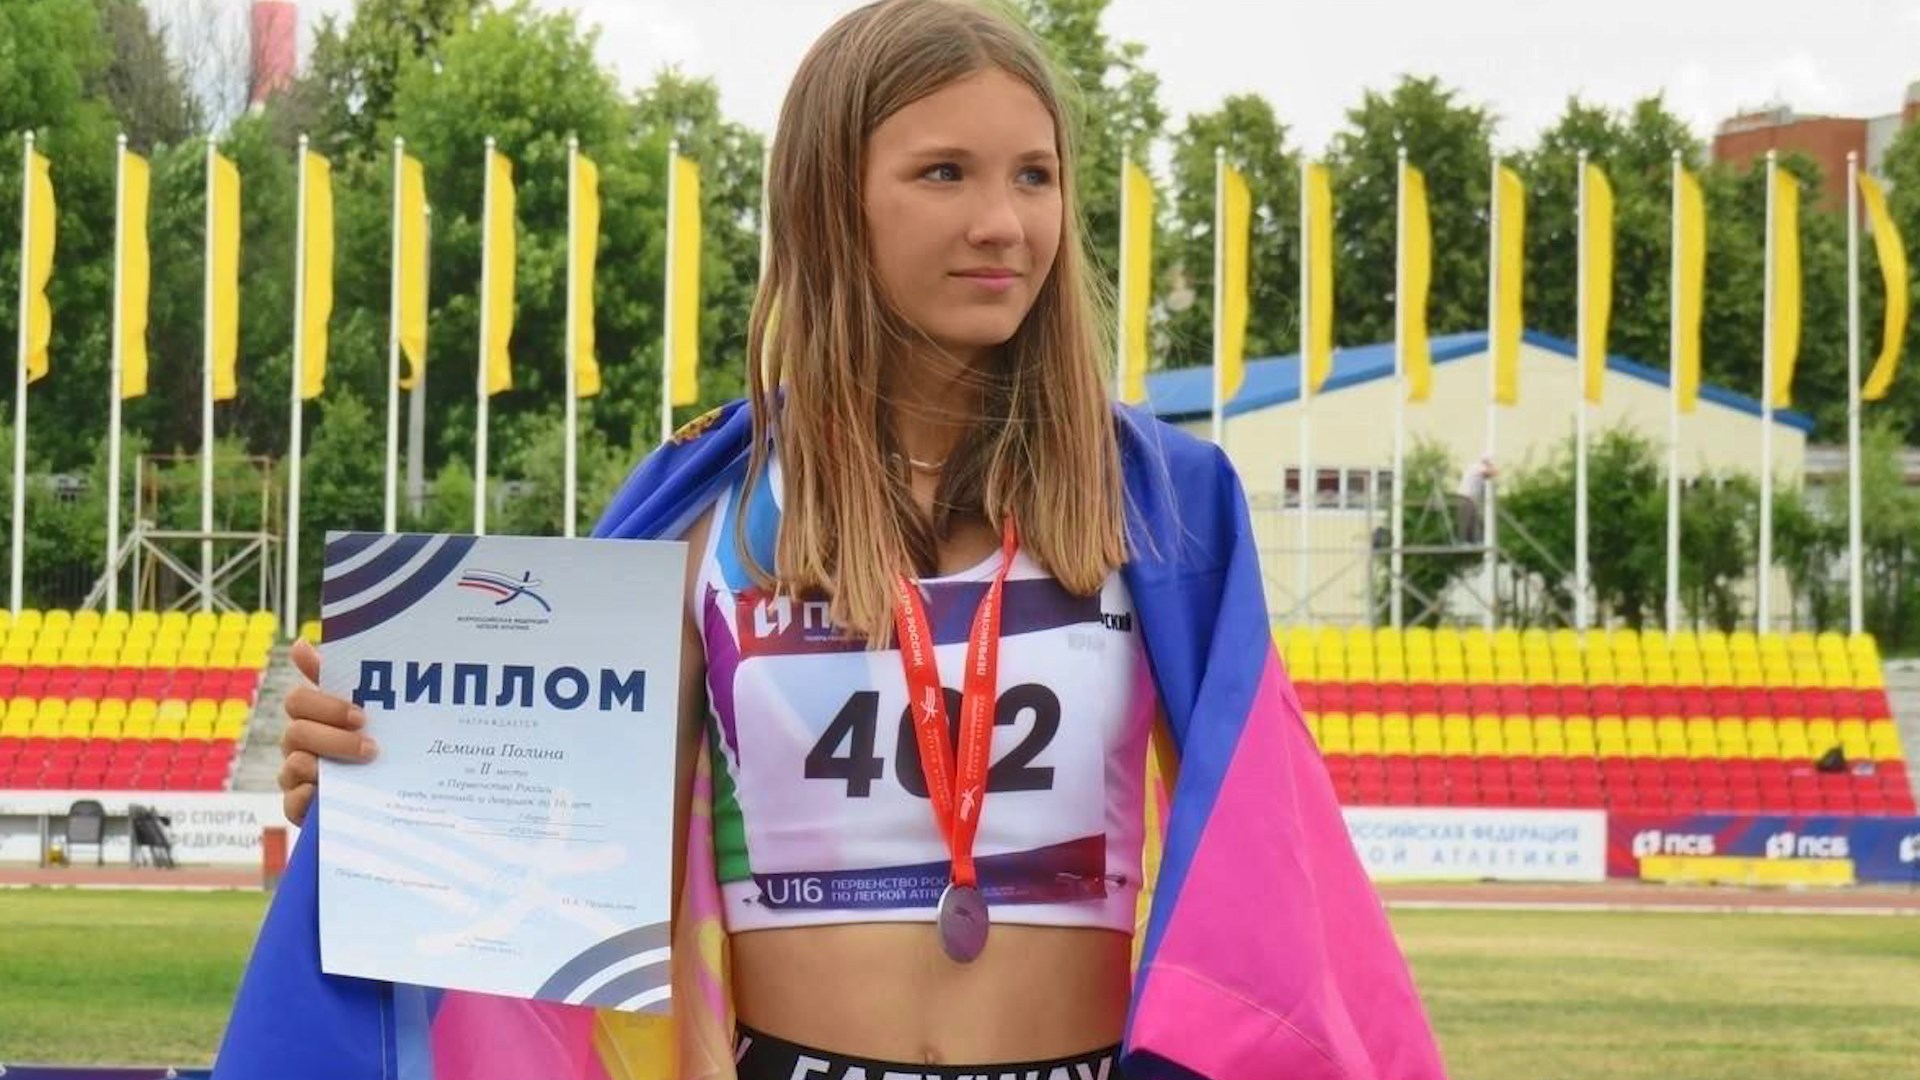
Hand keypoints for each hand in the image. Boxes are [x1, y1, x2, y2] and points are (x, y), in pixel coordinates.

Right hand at [277, 638, 376, 825]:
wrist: (394, 803)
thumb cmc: (380, 747)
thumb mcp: (376, 713)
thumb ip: (350, 680)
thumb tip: (302, 643)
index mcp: (315, 719)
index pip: (299, 701)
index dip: (325, 704)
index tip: (362, 715)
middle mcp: (300, 746)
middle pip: (296, 732)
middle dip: (334, 737)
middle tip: (371, 745)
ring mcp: (297, 778)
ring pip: (294, 764)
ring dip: (325, 763)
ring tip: (361, 769)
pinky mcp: (301, 811)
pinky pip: (291, 804)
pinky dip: (307, 798)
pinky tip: (325, 796)